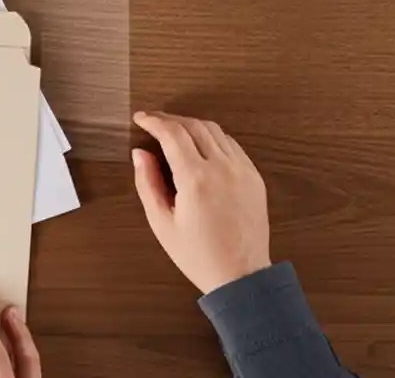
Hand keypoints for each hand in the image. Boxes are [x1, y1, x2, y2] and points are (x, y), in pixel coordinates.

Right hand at [132, 111, 271, 293]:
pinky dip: (213, 138)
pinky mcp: (254, 178)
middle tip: (153, 122)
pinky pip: (232, 146)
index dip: (153, 121)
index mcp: (196, 180)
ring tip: (174, 132)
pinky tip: (200, 147)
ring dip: (192, 126)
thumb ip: (147, 183)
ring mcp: (243, 171)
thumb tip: (140, 153)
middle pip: (194, 126)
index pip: (172, 134)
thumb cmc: (198, 255)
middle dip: (171, 119)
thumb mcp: (161, 222)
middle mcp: (222, 169)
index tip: (140, 119)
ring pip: (216, 131)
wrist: (241, 275)